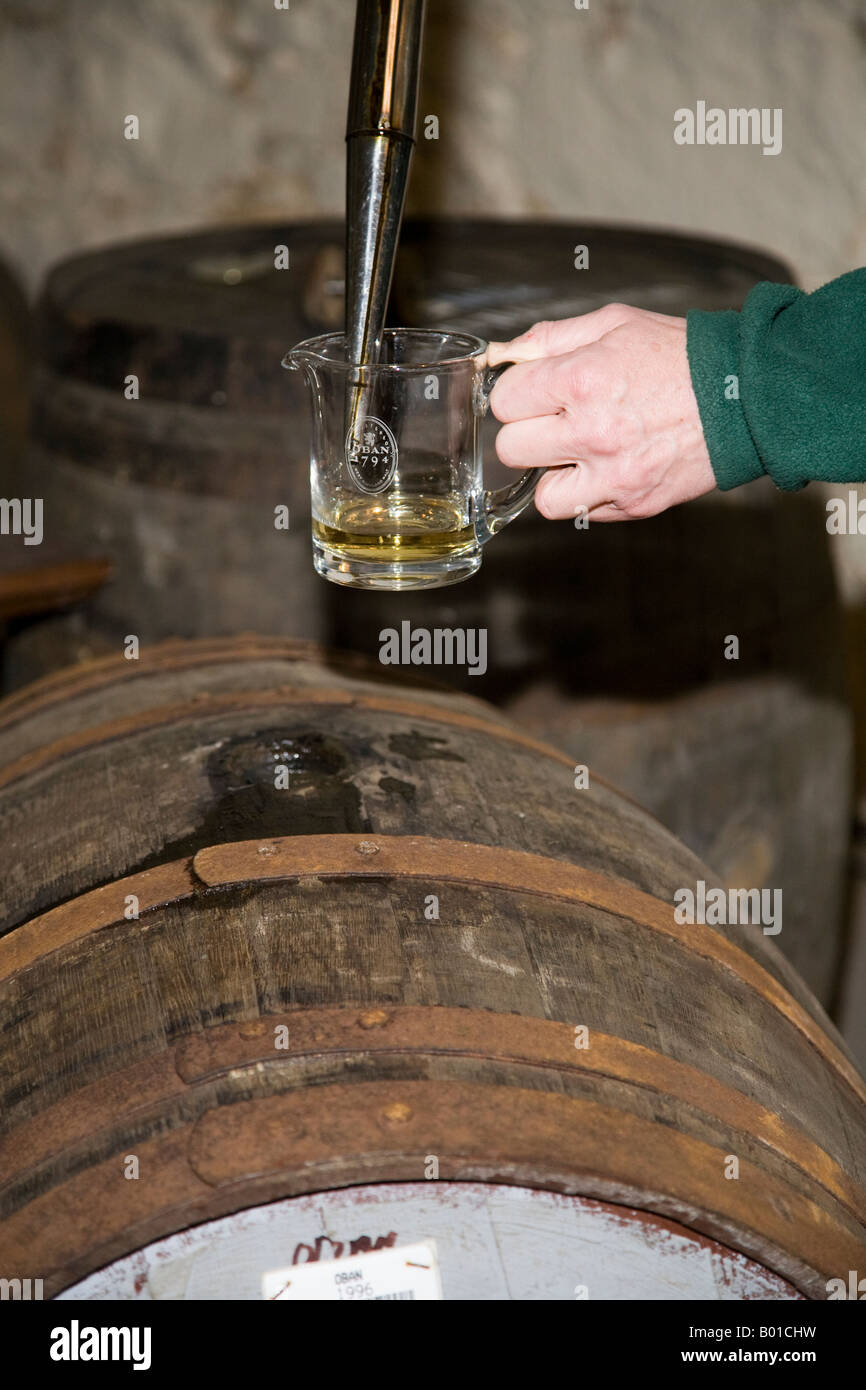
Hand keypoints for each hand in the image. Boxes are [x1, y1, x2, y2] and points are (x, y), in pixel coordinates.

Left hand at [487, 304, 715, 520]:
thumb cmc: (680, 356)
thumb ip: (550, 339)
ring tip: (579, 452)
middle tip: (557, 421)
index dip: (518, 394)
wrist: (745, 396)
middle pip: (511, 449)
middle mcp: (593, 431)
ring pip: (541, 494)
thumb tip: (502, 356)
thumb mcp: (614, 324)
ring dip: (553, 474)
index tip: (537, 392)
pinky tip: (608, 466)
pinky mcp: (633, 502)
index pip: (504, 401)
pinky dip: (586, 493)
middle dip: (528, 433)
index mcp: (582, 379)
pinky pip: (581, 510)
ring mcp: (613, 474)